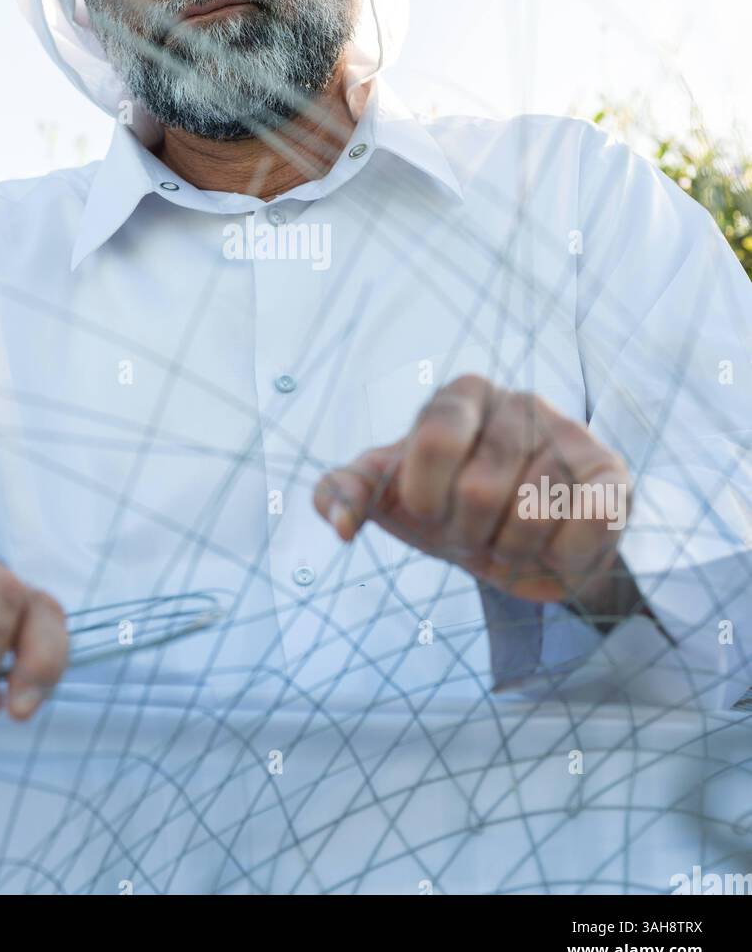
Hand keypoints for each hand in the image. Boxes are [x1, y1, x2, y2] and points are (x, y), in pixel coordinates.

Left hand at [314, 374, 630, 603]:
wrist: (520, 544)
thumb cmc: (448, 507)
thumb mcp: (390, 497)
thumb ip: (345, 492)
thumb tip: (339, 521)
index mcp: (459, 396)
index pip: (435, 439)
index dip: (427, 496)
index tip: (429, 511)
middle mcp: (519, 401)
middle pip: (481, 488)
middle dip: (469, 532)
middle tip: (475, 532)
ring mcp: (569, 434)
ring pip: (533, 513)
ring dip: (511, 550)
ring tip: (510, 539)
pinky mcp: (611, 474)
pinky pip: (588, 521)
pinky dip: (561, 555)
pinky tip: (552, 546)